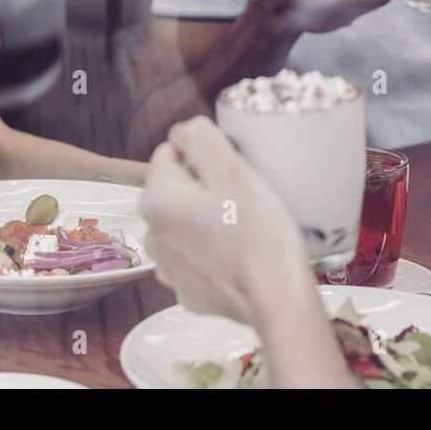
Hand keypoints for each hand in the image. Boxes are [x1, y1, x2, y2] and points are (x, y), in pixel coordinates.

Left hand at [139, 116, 313, 325]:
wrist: (277, 300)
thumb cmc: (259, 237)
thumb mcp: (234, 171)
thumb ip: (201, 139)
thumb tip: (184, 130)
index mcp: (158, 199)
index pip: (171, 152)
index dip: (204, 156)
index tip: (230, 172)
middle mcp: (153, 233)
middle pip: (176, 187)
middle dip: (204, 187)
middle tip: (240, 199)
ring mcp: (168, 265)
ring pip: (185, 220)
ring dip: (206, 217)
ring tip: (240, 227)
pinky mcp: (186, 288)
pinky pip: (195, 253)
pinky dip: (211, 248)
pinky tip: (237, 252)